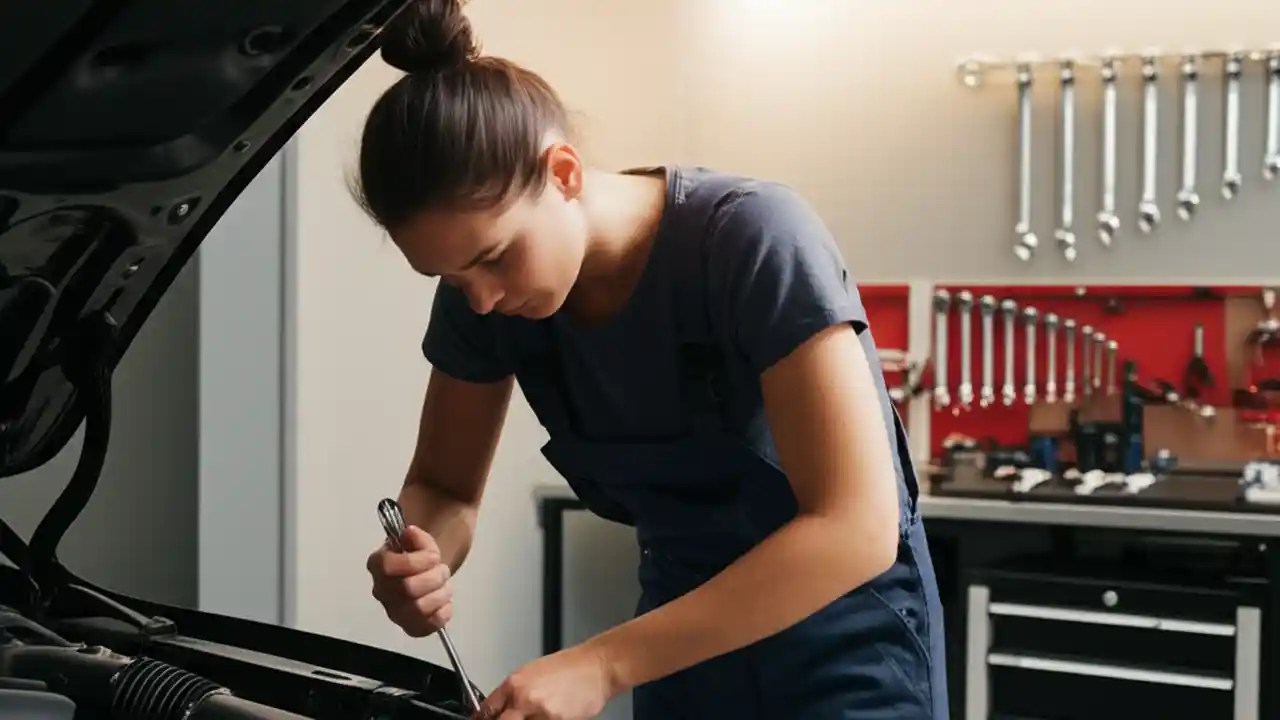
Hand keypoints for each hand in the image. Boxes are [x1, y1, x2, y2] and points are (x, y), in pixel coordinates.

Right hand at [366, 524, 452, 636]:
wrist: (427, 570)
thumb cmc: (420, 552)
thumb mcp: (419, 536)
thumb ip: (415, 533)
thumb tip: (410, 533)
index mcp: (378, 564)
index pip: (387, 565)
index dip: (415, 561)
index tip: (433, 555)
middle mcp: (381, 591)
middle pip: (409, 587)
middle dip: (434, 576)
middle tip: (442, 570)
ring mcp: (395, 612)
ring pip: (419, 608)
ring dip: (441, 593)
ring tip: (444, 585)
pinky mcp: (411, 627)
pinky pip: (429, 626)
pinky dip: (443, 612)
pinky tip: (444, 601)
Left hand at [473, 643, 618, 719]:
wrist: (597, 666)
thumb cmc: (570, 667)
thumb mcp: (533, 673)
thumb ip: (514, 693)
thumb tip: (500, 710)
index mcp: (515, 683)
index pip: (486, 710)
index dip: (483, 719)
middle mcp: (524, 698)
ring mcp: (541, 713)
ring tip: (535, 714)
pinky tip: (550, 715)